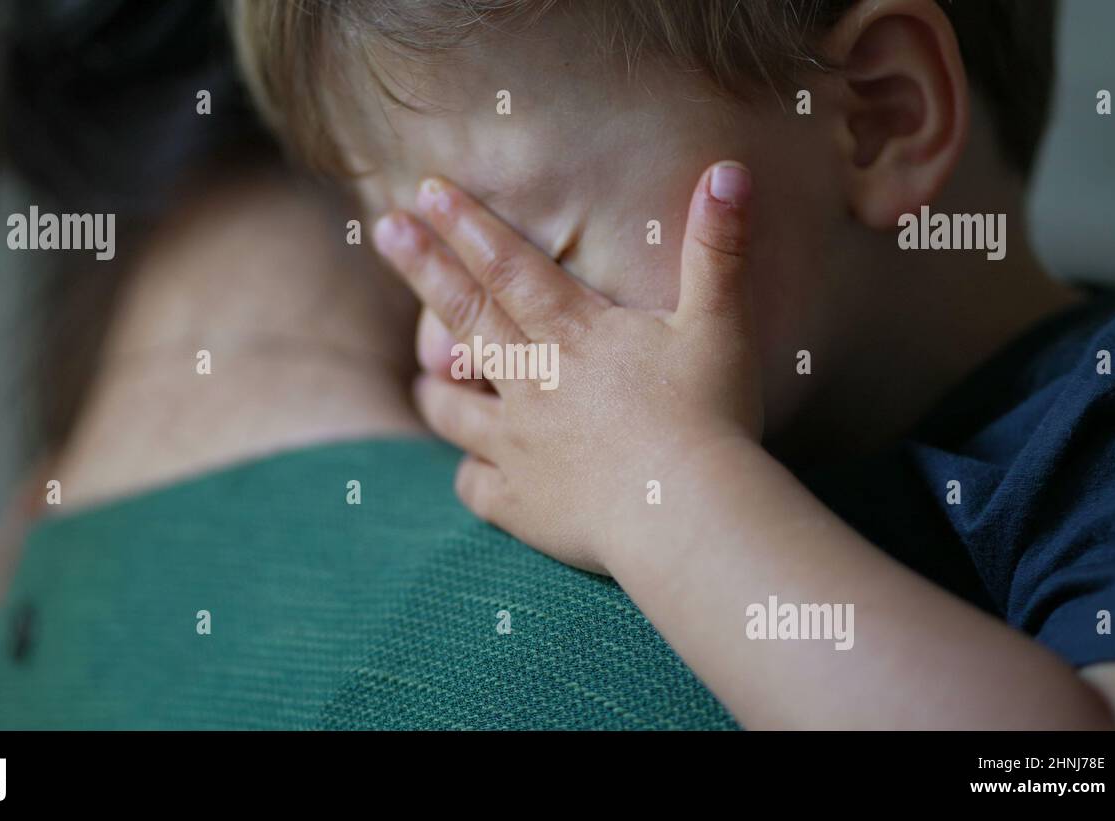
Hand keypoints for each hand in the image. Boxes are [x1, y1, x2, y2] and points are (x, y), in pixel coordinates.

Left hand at [373, 162, 761, 573]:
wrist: (685, 514)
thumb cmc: (709, 416)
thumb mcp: (720, 323)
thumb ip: (718, 248)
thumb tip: (730, 170)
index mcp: (574, 334)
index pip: (509, 266)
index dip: (468, 225)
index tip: (427, 190)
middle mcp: (532, 383)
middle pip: (466, 317)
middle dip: (423, 268)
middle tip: (384, 230)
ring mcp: (518, 446)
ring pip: (453, 408)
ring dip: (435, 385)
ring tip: (422, 374)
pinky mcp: (520, 504)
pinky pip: (475, 486)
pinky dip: (470, 474)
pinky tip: (475, 471)